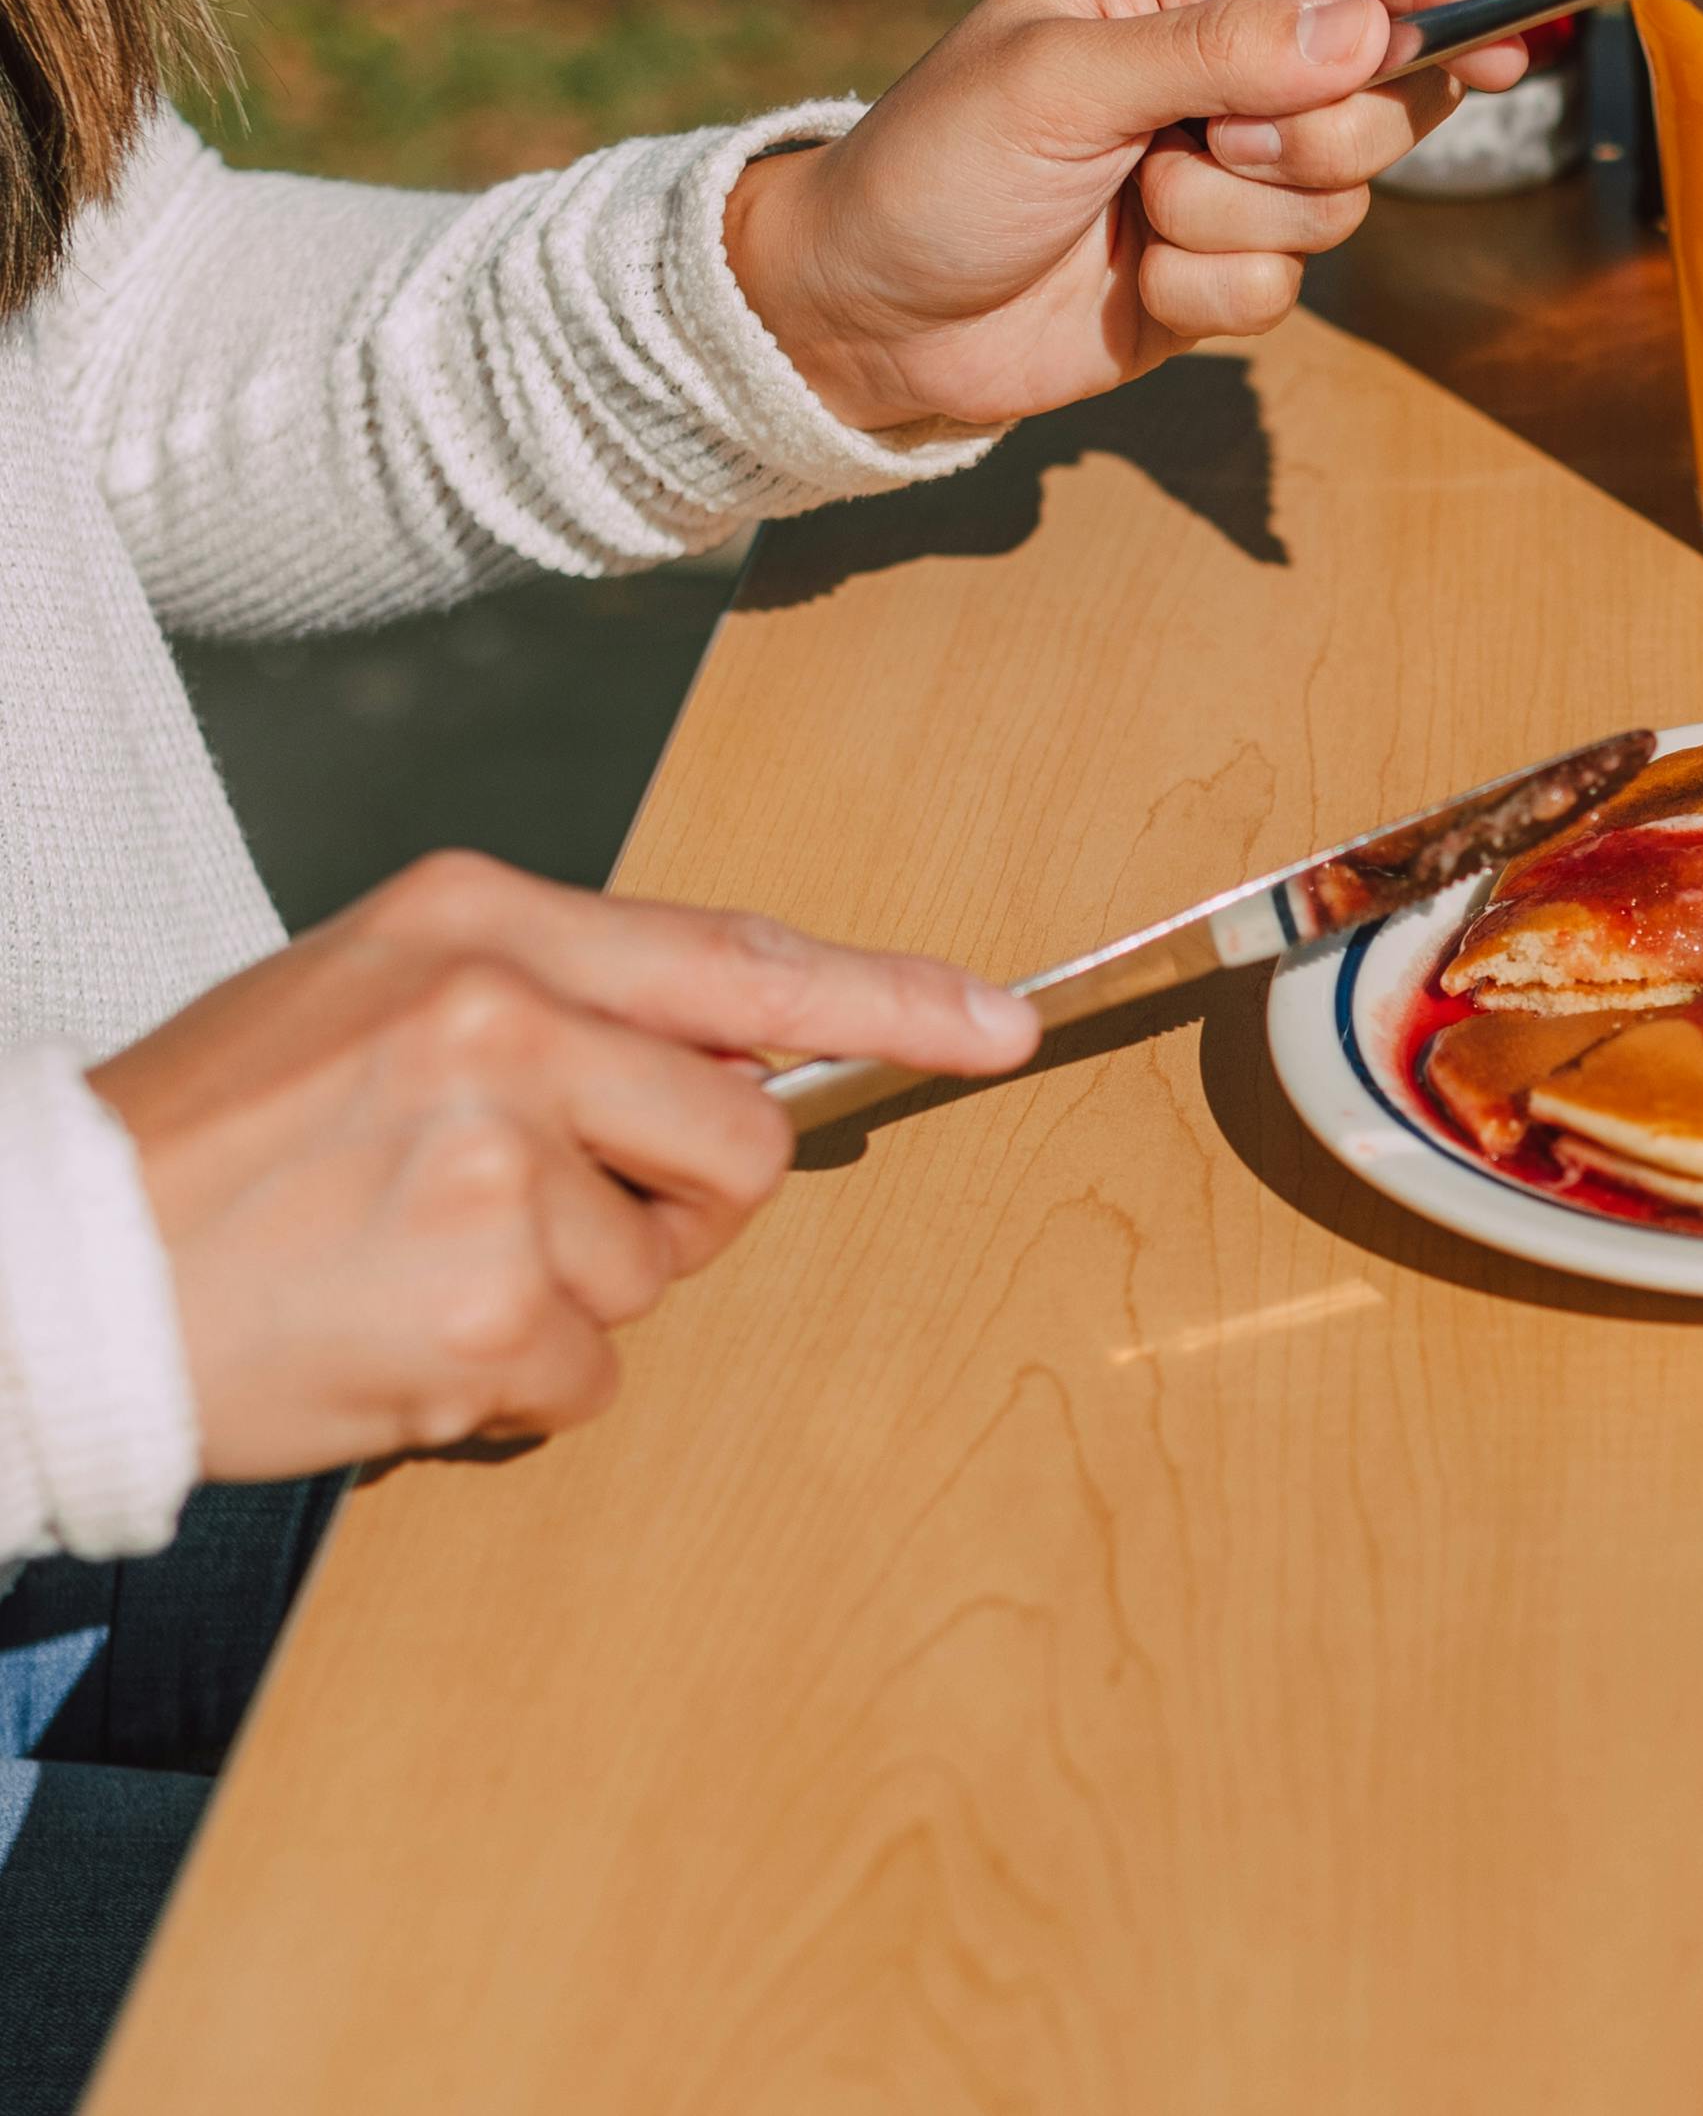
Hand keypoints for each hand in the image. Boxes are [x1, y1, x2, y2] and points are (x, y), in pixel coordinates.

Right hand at [89, 851, 1034, 1480]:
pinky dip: (517, 1383)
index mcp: (482, 928)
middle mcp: (503, 1025)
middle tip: (515, 1213)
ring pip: (662, 1268)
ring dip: (567, 1297)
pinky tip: (399, 1339)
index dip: (891, 1000)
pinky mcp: (493, 1309)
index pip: (740, 960)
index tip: (999, 1024)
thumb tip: (744, 1061)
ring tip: (412, 1268)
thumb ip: (559, 1003)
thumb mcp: (372, 994)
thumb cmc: (209, 1140)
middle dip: (669, 1203)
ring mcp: (502, 1169)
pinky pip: (595, 1371)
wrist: (47, 1272)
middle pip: (740, 1143)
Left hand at [721, 0, 1535, 434]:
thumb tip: (1375, 28)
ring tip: (1140, 209)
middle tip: (1208, 147)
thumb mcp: (1060, 81)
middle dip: (1310, 136)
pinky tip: (1138, 275)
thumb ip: (1222, 47)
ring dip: (1240, 217)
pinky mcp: (1231, 254)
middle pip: (1386, 81)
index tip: (1499, 50)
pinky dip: (1217, 287)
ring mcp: (1236, 157)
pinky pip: (1293, 277)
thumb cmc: (932, 165)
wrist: (863, 315)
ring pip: (1347, 191)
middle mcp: (1228, 48)